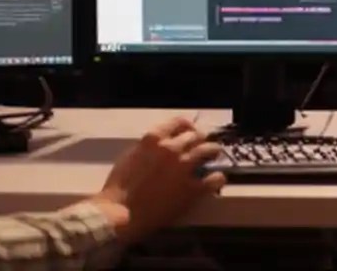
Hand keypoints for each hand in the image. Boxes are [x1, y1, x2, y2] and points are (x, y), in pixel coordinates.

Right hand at [89, 117, 225, 244]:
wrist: (120, 213)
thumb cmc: (119, 187)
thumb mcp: (130, 156)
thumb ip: (149, 147)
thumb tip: (161, 144)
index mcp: (154, 138)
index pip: (180, 122)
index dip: (188, 127)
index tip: (191, 133)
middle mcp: (172, 148)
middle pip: (197, 136)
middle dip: (201, 141)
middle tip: (202, 149)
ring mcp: (184, 167)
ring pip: (210, 150)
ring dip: (213, 153)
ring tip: (213, 159)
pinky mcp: (193, 188)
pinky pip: (216, 177)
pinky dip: (218, 177)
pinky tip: (215, 180)